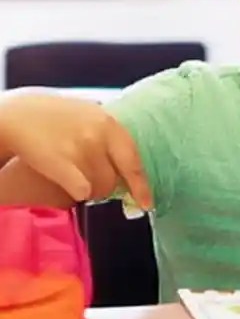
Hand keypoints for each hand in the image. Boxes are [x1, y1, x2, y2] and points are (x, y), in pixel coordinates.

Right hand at [0, 91, 151, 207]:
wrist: (14, 115)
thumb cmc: (52, 117)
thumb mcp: (89, 115)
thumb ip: (109, 135)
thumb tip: (128, 166)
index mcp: (109, 124)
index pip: (134, 161)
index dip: (141, 186)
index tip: (147, 204)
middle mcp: (98, 136)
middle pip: (114, 181)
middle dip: (104, 188)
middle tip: (90, 182)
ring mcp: (80, 149)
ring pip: (97, 189)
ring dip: (88, 190)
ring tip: (73, 175)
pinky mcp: (61, 163)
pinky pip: (81, 190)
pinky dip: (76, 191)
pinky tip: (66, 181)